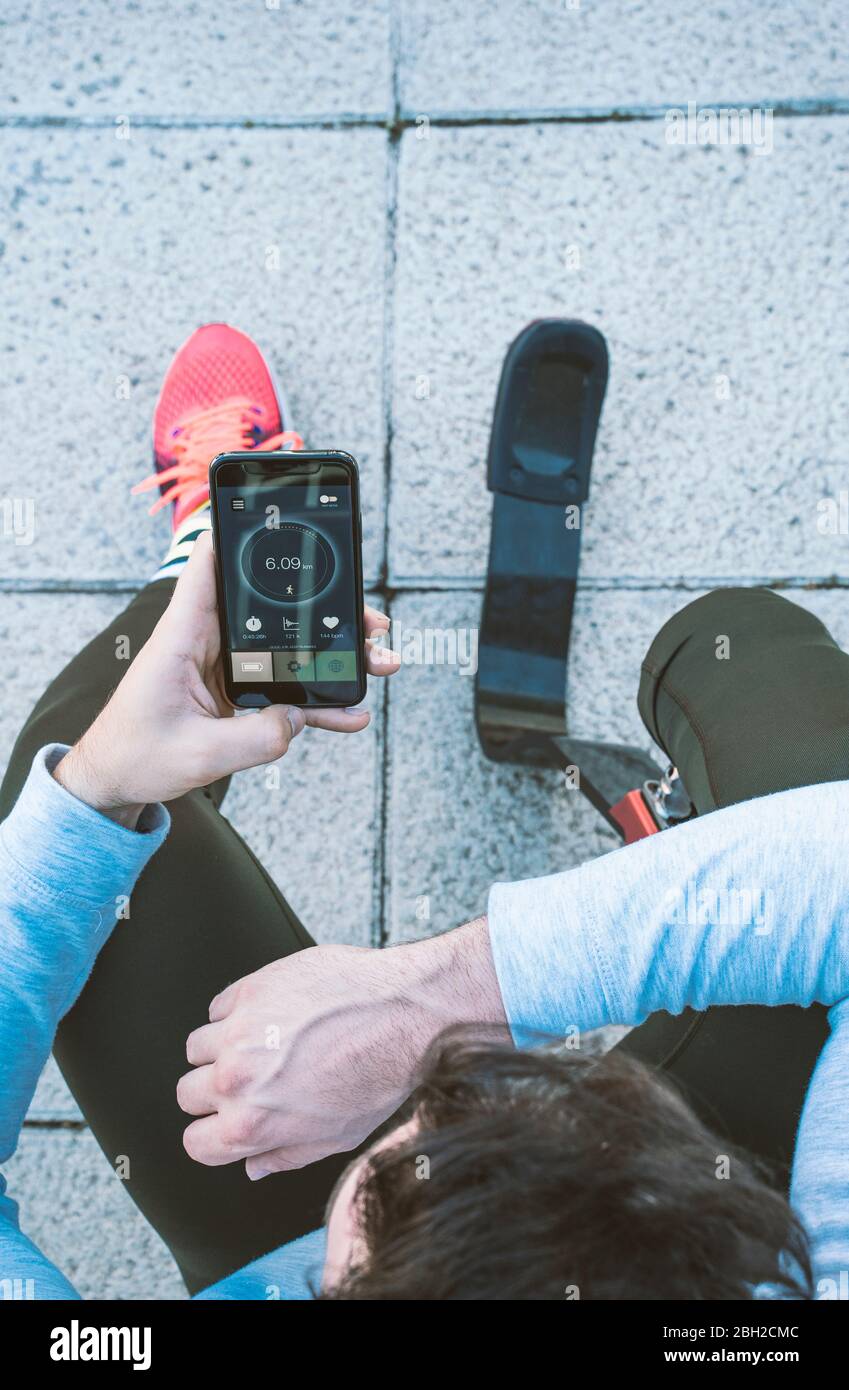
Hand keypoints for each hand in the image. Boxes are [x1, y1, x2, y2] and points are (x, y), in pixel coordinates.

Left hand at [54, 532, 398, 827]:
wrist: (116, 781)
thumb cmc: (135, 756)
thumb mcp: (198, 753)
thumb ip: (254, 739)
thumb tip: (298, 721)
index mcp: (183, 636)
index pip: (208, 567)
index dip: (238, 534)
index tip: (279, 516)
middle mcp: (207, 641)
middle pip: (272, 607)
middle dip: (325, 611)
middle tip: (370, 620)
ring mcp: (225, 666)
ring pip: (288, 647)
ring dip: (334, 655)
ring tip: (378, 663)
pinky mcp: (236, 691)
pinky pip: (285, 687)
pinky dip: (318, 699)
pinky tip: (350, 711)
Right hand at [177, 919, 504, 1177]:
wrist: (405, 1013)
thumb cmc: (380, 1075)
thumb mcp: (335, 1137)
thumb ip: (285, 1155)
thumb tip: (255, 1164)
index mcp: (253, 1123)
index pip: (195, 1142)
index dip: (211, 1135)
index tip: (222, 1124)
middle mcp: (237, 1077)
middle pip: (187, 1093)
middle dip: (212, 1092)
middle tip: (248, 1082)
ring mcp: (240, 1028)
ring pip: (196, 1047)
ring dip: (220, 1049)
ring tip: (260, 1046)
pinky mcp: (252, 987)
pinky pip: (219, 1006)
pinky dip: (236, 1012)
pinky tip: (271, 1016)